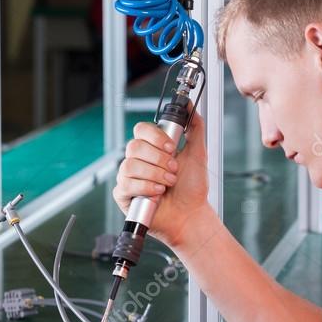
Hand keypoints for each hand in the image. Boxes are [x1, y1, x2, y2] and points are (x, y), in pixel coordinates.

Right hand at [113, 110, 208, 249]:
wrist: (190, 214)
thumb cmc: (192, 188)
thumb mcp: (198, 153)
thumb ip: (195, 128)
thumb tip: (189, 106)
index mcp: (153, 148)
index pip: (141, 130)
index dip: (156, 137)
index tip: (171, 148)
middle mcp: (138, 160)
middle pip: (134, 146)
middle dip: (159, 159)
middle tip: (173, 170)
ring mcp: (129, 177)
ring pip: (130, 165)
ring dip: (155, 174)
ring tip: (168, 184)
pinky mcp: (123, 194)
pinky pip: (126, 184)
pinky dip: (145, 187)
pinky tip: (157, 193)